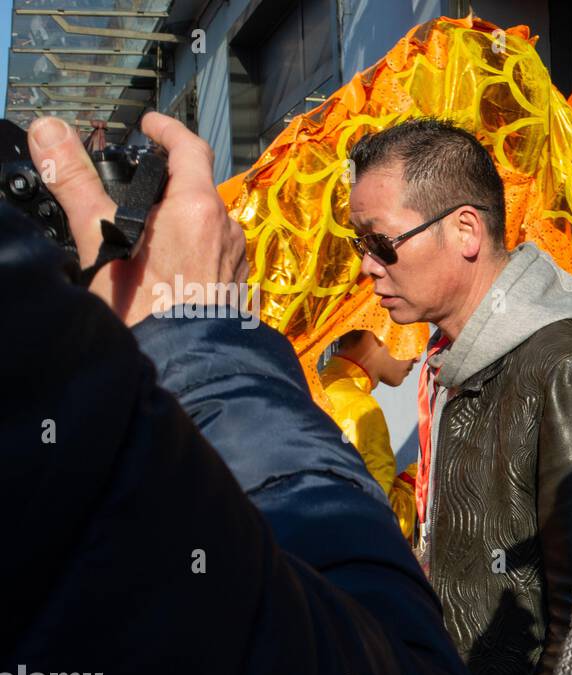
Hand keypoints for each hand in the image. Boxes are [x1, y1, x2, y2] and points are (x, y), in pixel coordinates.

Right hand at [27, 112, 248, 326]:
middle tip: (137, 178)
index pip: (190, 148)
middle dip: (169, 178)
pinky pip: (213, 251)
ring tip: (144, 226)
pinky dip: (190, 244)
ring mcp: (233, 259)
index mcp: (198, 208)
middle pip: (198, 186)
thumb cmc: (145, 309)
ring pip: (206, 221)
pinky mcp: (234, 285)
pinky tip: (163, 262)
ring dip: (179, 214)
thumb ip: (76, 181)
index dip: (168, 130)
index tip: (150, 125)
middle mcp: (225, 229)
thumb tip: (50, 132)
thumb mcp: (99, 239)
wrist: (184, 365)